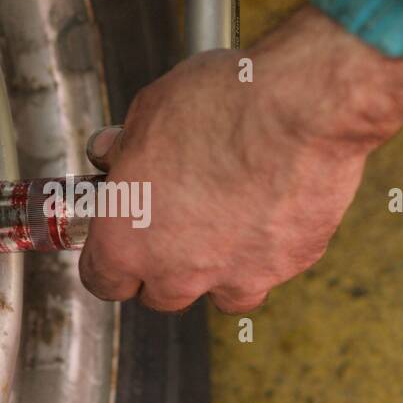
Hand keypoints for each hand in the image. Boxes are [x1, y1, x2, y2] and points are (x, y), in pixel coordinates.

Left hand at [79, 5, 402, 312]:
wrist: (298, 110)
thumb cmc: (219, 107)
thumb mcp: (148, 112)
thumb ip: (124, 147)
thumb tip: (111, 152)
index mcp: (126, 242)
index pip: (104, 280)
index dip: (110, 260)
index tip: (120, 240)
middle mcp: (177, 273)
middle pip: (160, 295)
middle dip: (163, 266)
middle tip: (176, 221)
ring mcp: (235, 278)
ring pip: (220, 294)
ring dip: (218, 269)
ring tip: (227, 222)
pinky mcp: (285, 267)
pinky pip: (269, 269)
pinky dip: (266, 250)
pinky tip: (270, 209)